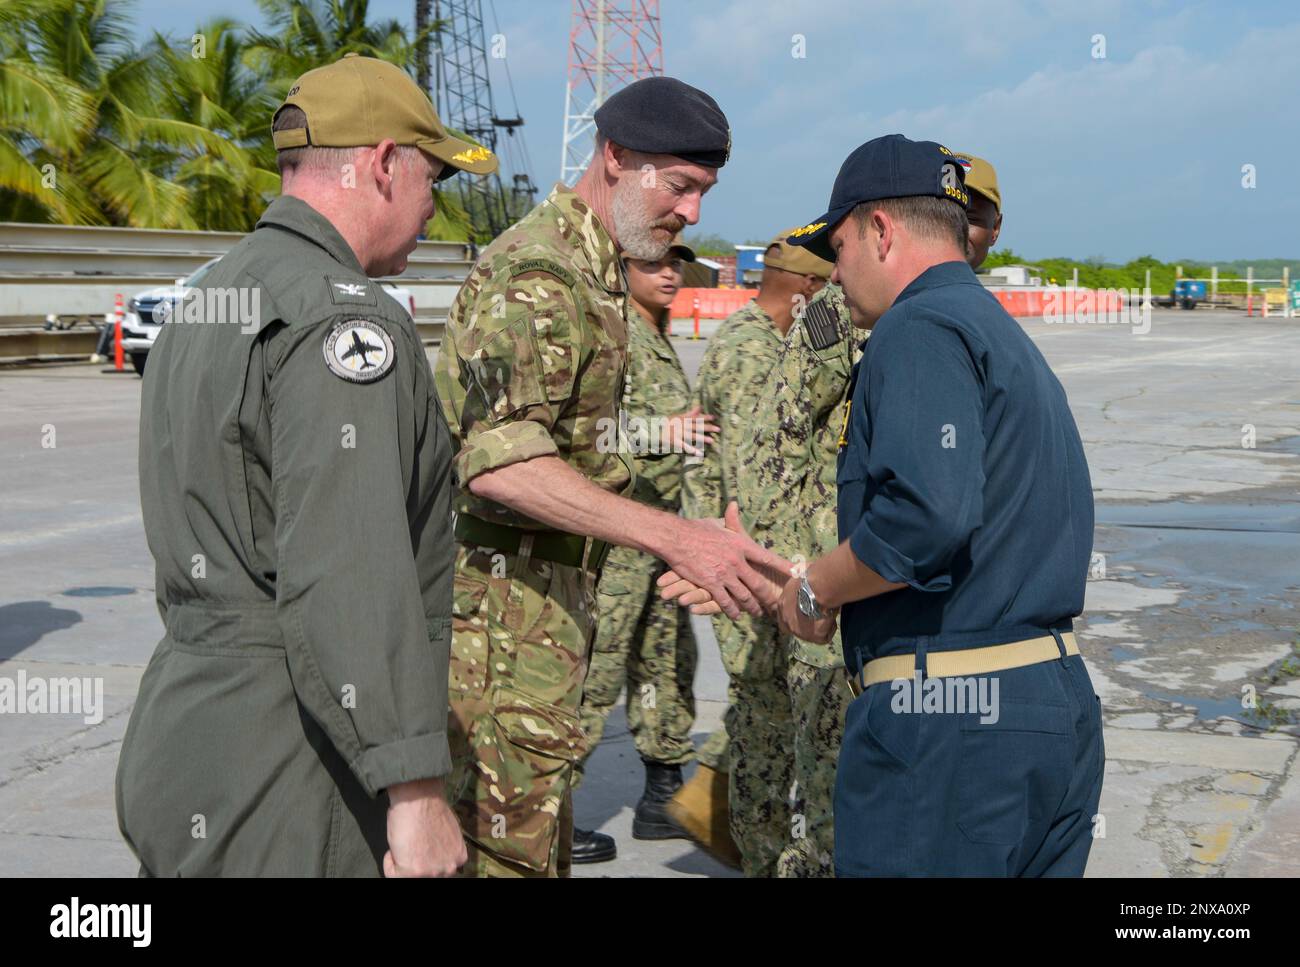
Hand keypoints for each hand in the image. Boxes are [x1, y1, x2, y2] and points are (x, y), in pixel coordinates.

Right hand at [384, 778, 465, 876]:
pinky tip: (395, 846)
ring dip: (402, 861)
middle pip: (426, 872)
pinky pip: (392, 874)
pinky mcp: (412, 872)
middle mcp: (448, 868)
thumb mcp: (446, 833)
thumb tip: (434, 852)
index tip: (419, 849)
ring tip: (403, 842)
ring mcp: (431, 872)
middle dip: (416, 861)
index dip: (425, 857)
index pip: (439, 867)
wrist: (418, 798)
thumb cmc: (429, 807)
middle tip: (410, 845)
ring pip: (410, 875)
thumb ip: (444, 849)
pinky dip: (389, 861)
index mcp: (459, 857)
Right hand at [657, 502, 792, 616]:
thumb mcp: (717, 523)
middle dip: (767, 595)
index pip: (767, 557)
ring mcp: (725, 574)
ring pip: (744, 595)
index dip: (783, 566)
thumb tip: (734, 507)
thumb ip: (729, 520)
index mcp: (740, 544)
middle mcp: (737, 561)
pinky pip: (725, 601)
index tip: (796, 572)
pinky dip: (732, 610)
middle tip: (775, 604)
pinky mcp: (712, 584)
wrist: (677, 538)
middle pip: (757, 582)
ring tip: (757, 613)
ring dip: (751, 606)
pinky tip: (736, 615)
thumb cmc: (695, 528)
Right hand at [664, 405, 719, 456]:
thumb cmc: (668, 423)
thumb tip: (700, 406)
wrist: (655, 431)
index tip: (714, 417)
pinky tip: (699, 453)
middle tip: (718, 429)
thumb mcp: (678, 416)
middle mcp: (682, 426)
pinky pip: (685, 446)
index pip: (696, 417)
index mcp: (683, 419)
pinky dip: (692, 450)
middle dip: (708, 428)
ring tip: (712, 441)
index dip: (705, 417)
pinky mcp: (676, 442)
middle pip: (697, 426)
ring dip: (702, 439)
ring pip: (693, 436)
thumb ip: (690, 412)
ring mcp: (679, 434)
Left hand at [775, 573, 838, 643]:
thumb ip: (799, 582)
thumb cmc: (812, 577)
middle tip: (820, 616)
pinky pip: (824, 637)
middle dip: (808, 625)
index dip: (795, 617)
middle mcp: (786, 619)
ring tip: (828, 612)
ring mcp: (798, 630)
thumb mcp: (799, 576)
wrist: (819, 587)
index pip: (783, 617)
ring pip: (811, 634)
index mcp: (782, 604)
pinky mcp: (813, 636)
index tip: (806, 613)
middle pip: (796, 629)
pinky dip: (831, 628)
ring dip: (820, 625)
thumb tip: (802, 572)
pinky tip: (833, 617)